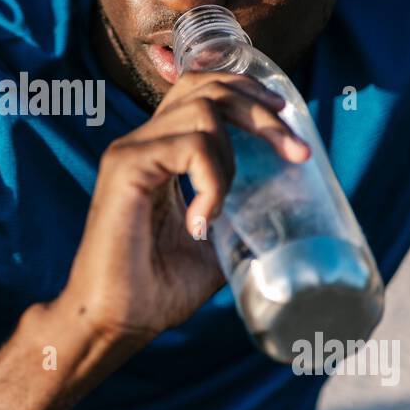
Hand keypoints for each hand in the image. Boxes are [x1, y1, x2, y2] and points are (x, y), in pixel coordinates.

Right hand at [51, 71, 309, 348]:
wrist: (114, 322)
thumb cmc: (155, 291)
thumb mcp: (213, 244)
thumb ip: (238, 215)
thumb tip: (286, 206)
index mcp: (159, 152)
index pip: (200, 90)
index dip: (244, 91)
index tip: (284, 115)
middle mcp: (142, 142)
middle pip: (207, 87)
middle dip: (259, 109)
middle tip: (295, 149)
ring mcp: (131, 151)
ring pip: (203, 111)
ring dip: (235, 154)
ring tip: (225, 206)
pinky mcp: (126, 167)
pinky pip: (190, 147)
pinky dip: (212, 181)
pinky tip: (204, 220)